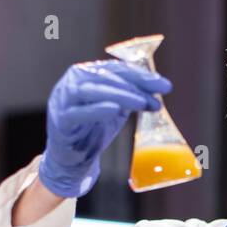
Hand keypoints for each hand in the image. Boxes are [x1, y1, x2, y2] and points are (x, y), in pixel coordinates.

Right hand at [38, 60, 171, 197]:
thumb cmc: (94, 129)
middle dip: (134, 85)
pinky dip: (96, 110)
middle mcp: (73, 81)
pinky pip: (78, 113)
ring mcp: (64, 100)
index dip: (141, 75)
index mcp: (88, 74)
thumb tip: (161, 88)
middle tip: (157, 95)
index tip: (165, 86)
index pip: (116, 68)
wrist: (72, 158)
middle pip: (105, 76)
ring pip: (91, 91)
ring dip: (119, 94)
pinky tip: (114, 109)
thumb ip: (133, 97)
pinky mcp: (61, 121)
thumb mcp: (118, 109)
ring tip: (141, 102)